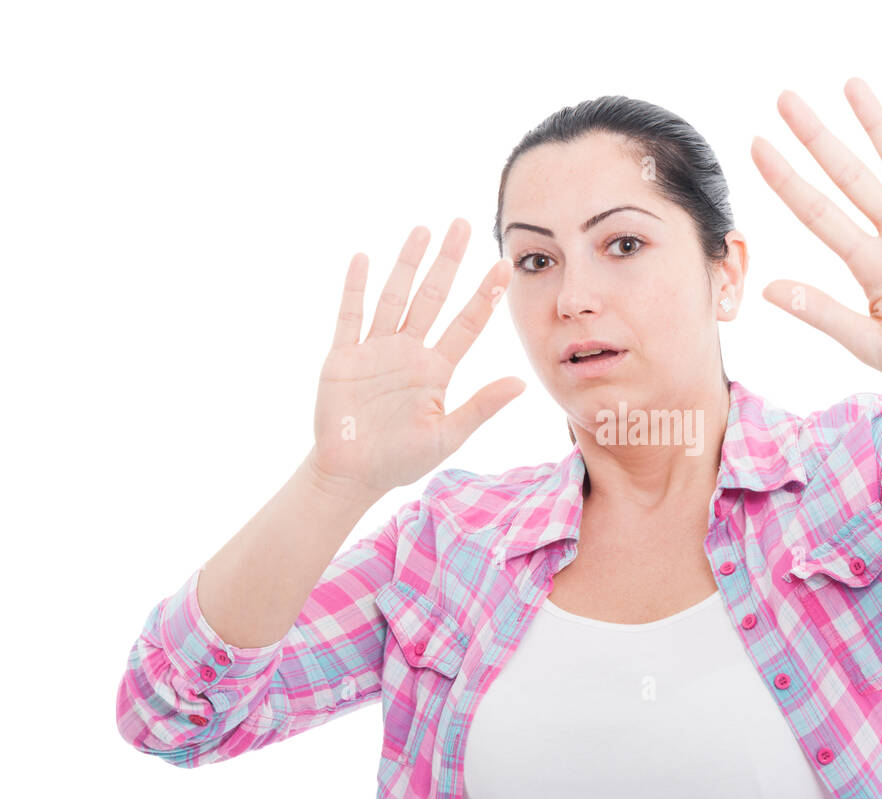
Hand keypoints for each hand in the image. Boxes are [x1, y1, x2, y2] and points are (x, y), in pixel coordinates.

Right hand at [308, 221, 523, 498]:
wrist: (352, 474)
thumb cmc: (401, 460)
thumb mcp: (448, 435)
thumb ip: (481, 406)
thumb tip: (522, 383)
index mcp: (437, 370)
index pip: (467, 323)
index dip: (484, 295)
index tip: (504, 266)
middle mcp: (409, 352)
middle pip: (433, 297)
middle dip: (448, 262)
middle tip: (464, 224)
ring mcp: (376, 351)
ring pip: (395, 297)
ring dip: (407, 264)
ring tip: (423, 230)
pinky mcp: (343, 357)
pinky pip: (350, 316)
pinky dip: (355, 289)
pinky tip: (364, 259)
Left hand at [751, 78, 881, 400]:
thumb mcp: (874, 345)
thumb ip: (825, 314)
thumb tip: (768, 290)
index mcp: (870, 267)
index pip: (818, 213)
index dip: (788, 180)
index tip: (757, 145)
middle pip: (850, 178)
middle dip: (818, 138)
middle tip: (785, 98)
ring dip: (877, 126)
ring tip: (850, 85)